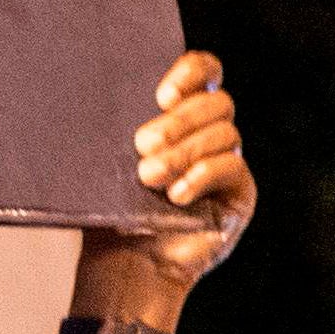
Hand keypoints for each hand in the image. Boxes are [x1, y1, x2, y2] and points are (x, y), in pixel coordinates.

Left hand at [76, 52, 253, 327]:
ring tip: (149, 176)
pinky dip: (201, 175)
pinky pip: (231, 167)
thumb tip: (95, 90)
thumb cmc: (111, 208)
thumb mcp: (107, 161)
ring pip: (224, 133)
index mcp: (180, 113)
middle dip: (178, 121)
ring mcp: (228, 162)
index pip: (205, 71)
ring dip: (184, 152)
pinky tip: (176, 194)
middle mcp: (210, 133)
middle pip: (216, 102)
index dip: (192, 71)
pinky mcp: (239, 193)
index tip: (161, 94)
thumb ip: (116, 125)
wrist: (124, 262)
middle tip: (142, 144)